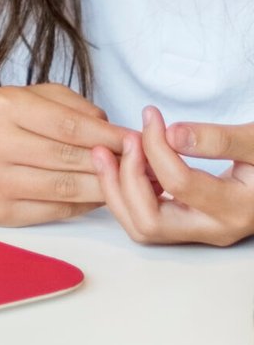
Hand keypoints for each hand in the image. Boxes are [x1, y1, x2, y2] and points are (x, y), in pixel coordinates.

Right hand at [0, 82, 126, 225]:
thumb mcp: (22, 96)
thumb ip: (69, 105)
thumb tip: (114, 130)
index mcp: (3, 107)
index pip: (71, 127)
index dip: (111, 136)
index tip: (138, 141)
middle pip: (72, 160)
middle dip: (115, 163)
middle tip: (143, 166)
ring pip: (67, 189)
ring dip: (104, 187)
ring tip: (127, 183)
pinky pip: (54, 211)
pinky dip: (82, 205)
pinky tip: (96, 196)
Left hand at [93, 105, 253, 246]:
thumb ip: (218, 139)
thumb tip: (172, 135)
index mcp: (236, 209)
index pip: (179, 183)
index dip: (156, 145)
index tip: (151, 115)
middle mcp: (215, 229)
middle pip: (150, 223)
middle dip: (125, 179)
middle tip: (124, 140)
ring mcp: (201, 230)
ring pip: (142, 227)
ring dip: (118, 189)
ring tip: (108, 152)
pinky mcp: (190, 223)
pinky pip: (147, 218)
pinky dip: (127, 192)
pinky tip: (129, 161)